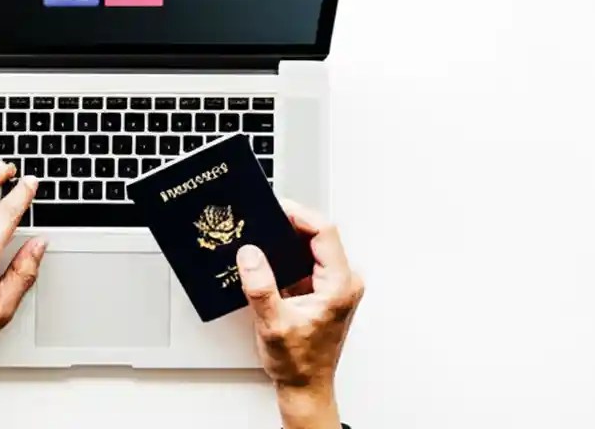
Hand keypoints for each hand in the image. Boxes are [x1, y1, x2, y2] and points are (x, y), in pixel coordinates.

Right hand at [236, 199, 363, 428]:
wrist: (306, 385)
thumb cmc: (299, 362)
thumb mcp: (273, 323)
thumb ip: (261, 286)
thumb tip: (250, 255)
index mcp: (339, 286)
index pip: (324, 233)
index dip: (299, 215)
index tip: (277, 208)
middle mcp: (344, 282)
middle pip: (319, 235)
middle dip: (290, 224)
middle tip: (264, 220)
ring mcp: (336, 285)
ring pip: (313, 246)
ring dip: (288, 240)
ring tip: (263, 237)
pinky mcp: (325, 290)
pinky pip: (308, 260)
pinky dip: (289, 255)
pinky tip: (269, 259)